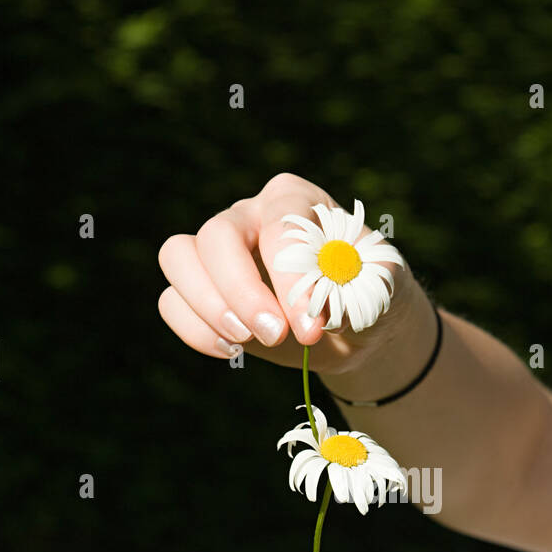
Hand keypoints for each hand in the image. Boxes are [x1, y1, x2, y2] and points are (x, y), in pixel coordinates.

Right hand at [156, 172, 413, 376]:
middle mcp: (248, 215)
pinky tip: (234, 351)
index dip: (289, 280)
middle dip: (241, 292)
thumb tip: (320, 302)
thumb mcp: (380, 288)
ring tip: (247, 342)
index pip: (279, 226)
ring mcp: (218, 251)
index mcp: (293, 200)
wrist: (353, 330)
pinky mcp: (201, 290)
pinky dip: (195, 331)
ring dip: (208, 307)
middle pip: (217, 236)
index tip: (311, 329)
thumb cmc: (367, 296)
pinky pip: (171, 301)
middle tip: (273, 335)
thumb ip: (359, 286)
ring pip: (178, 258)